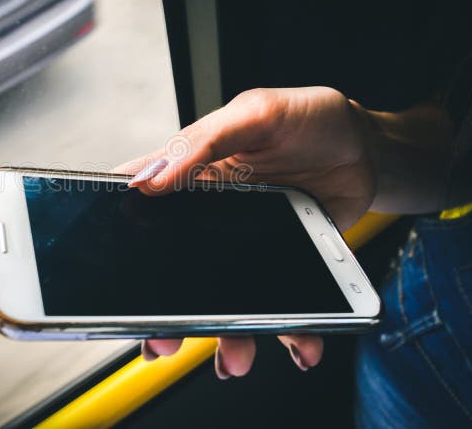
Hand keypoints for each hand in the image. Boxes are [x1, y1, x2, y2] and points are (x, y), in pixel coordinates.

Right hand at [114, 87, 375, 376]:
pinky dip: (290, 336)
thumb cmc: (310, 118)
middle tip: (163, 340)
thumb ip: (202, 143)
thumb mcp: (255, 115)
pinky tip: (300, 346)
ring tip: (236, 356)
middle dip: (166, 314)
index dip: (116, 235)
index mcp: (192, 175)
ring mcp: (245, 247)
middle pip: (172, 271)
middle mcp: (210, 217)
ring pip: (223, 302)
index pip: (139, 204)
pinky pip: (281, 309)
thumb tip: (149, 180)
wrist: (369, 148)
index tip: (102, 270)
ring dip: (225, 337)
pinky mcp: (285, 268)